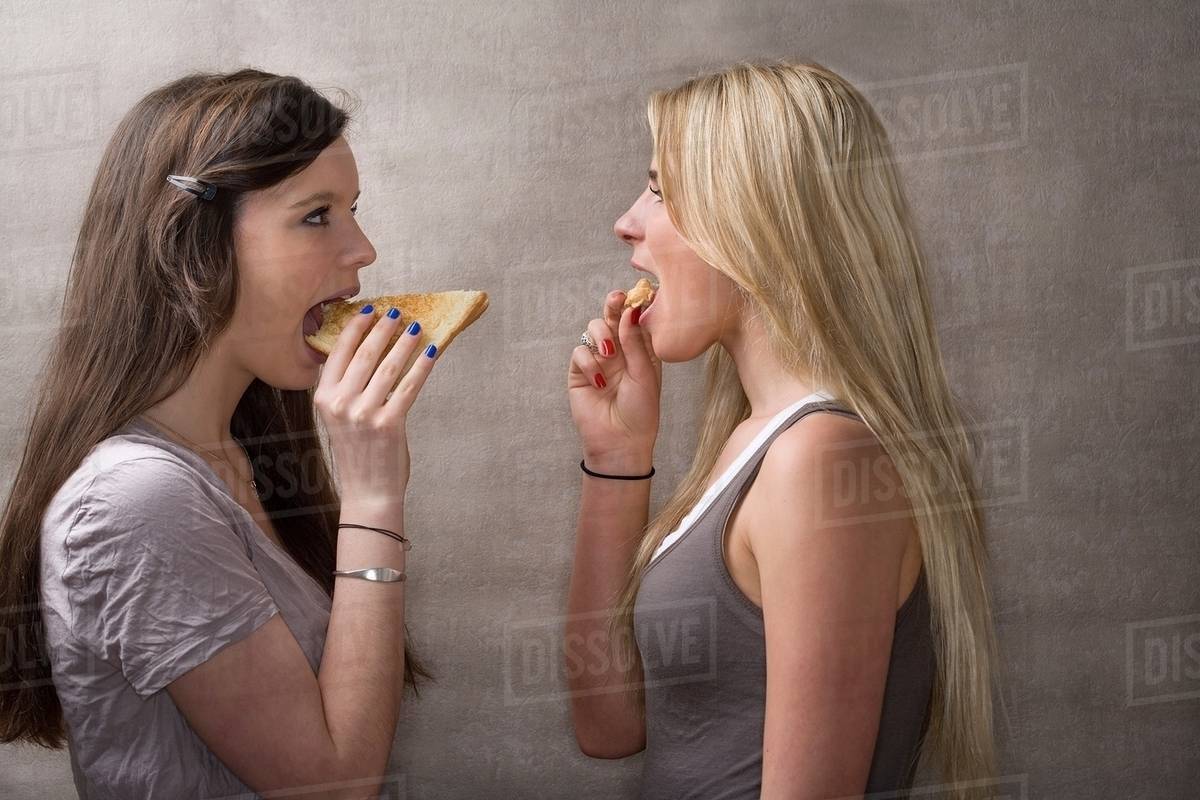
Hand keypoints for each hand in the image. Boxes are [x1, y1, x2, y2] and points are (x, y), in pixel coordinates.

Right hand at [313, 306, 437, 508]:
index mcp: (323, 398)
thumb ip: (345, 388)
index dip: (355, 328)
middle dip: (383, 329)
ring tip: (416, 328)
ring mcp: (364, 414)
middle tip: (397, 313)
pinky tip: (431, 352)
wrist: (367, 492)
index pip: (338, 353)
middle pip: (365, 354)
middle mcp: (340, 404)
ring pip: (389, 367)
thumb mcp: (337, 417)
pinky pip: (409, 386)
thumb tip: (368, 350)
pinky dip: (422, 367)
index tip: (368, 311)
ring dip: (405, 343)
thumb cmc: (357, 452)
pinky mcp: (389, 424)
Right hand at [567, 290, 661, 470]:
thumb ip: (636, 342)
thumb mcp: (645, 375)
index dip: (636, 305)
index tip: (639, 294)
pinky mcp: (579, 372)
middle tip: (617, 298)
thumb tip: (631, 310)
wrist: (620, 442)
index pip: (636, 320)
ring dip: (601, 335)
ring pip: (593, 329)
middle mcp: (620, 351)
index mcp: (641, 350)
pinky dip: (589, 363)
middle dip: (613, 305)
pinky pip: (579, 352)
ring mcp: (598, 360)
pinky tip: (600, 382)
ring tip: (609, 355)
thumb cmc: (641, 412)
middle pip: (612, 317)